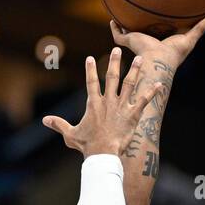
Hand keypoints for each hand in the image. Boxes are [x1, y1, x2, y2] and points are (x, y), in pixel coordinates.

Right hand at [43, 47, 158, 157]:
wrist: (103, 153)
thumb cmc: (87, 145)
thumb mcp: (70, 134)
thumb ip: (59, 124)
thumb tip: (45, 120)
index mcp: (93, 104)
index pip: (91, 83)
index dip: (90, 70)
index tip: (90, 58)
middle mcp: (108, 101)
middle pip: (112, 77)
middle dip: (114, 62)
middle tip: (117, 50)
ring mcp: (121, 106)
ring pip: (129, 84)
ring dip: (134, 71)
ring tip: (140, 59)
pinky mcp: (133, 114)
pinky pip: (144, 101)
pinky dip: (152, 92)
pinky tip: (160, 84)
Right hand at [109, 14, 204, 70]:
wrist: (159, 59)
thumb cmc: (175, 53)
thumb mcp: (190, 37)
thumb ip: (200, 28)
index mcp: (158, 43)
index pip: (155, 34)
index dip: (154, 27)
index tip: (153, 20)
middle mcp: (146, 43)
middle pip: (139, 34)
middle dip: (136, 27)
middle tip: (134, 16)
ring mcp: (135, 43)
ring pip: (126, 35)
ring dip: (122, 27)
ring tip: (118, 16)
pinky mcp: (128, 43)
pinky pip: (118, 35)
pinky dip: (114, 28)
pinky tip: (112, 19)